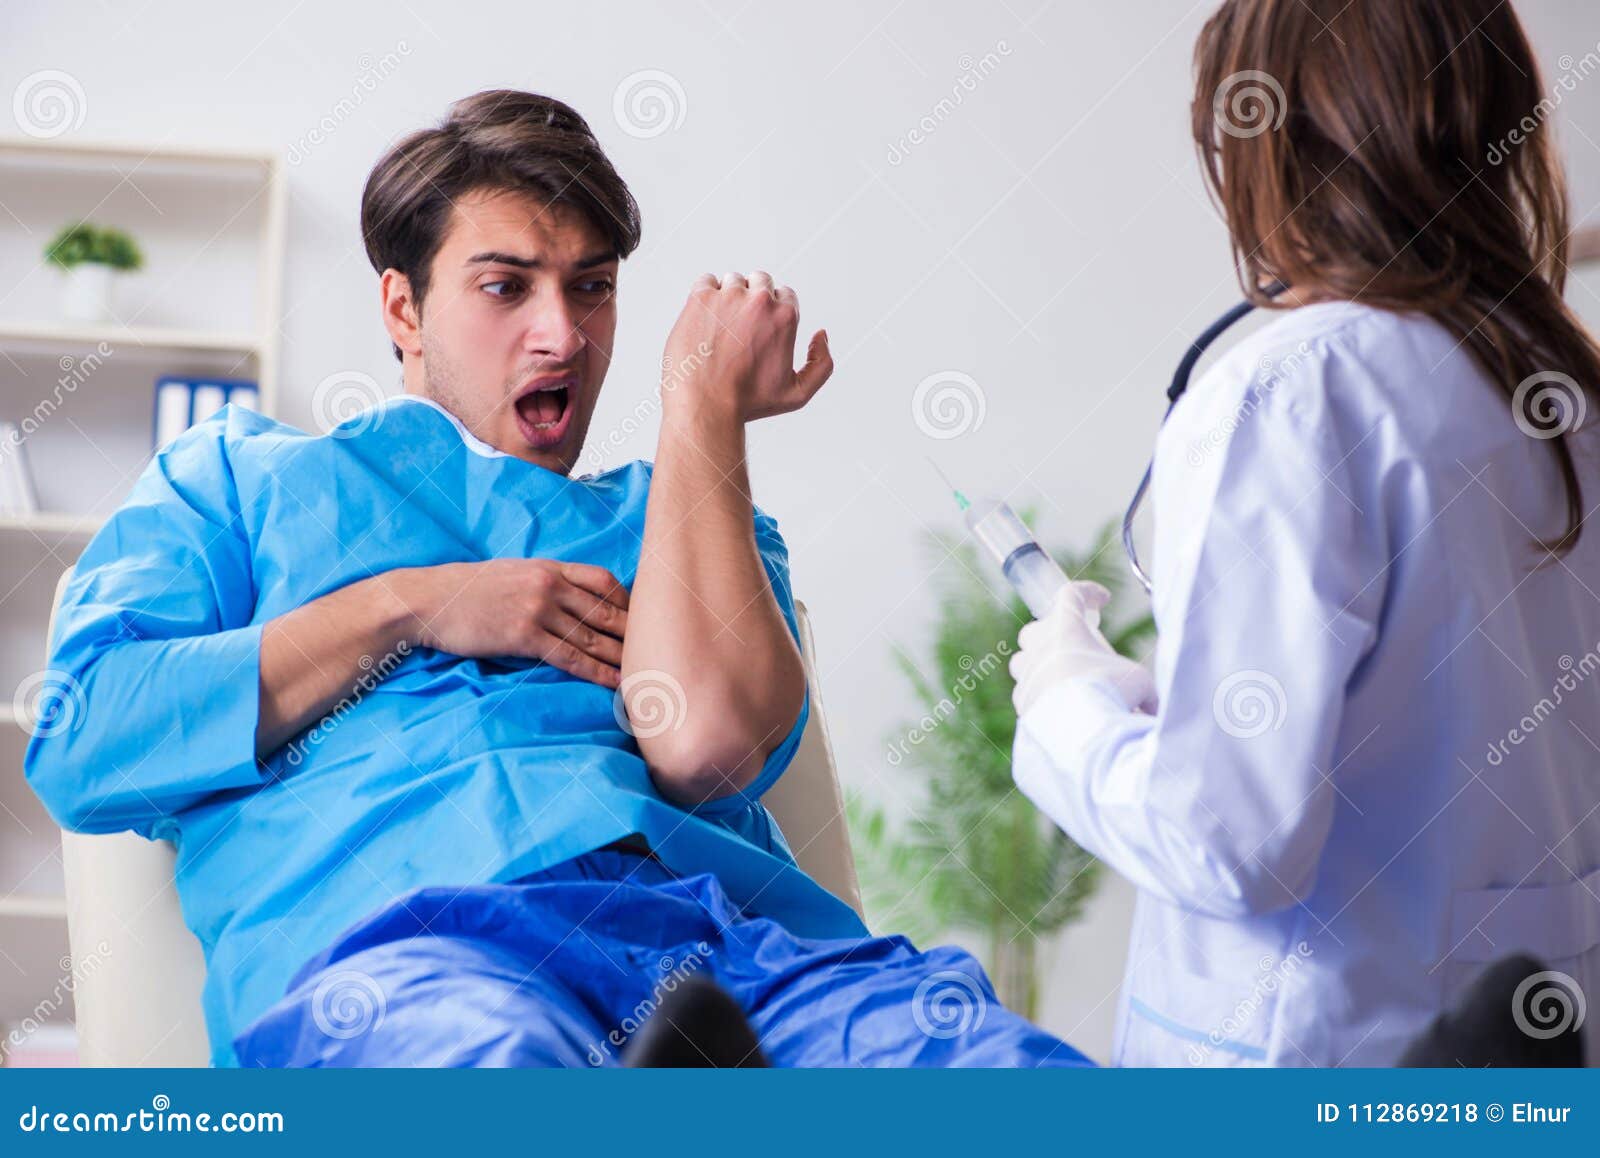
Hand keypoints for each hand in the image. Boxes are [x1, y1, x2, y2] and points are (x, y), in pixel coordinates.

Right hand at [393, 559, 628, 687]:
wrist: (427, 600)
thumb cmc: (466, 590)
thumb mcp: (510, 574)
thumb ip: (543, 582)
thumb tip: (569, 600)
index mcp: (548, 567)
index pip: (603, 579)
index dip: (628, 601)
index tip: (642, 619)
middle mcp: (549, 584)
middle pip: (606, 609)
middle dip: (636, 632)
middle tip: (662, 650)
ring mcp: (537, 609)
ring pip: (593, 636)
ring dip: (624, 657)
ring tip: (649, 673)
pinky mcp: (523, 635)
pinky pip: (570, 656)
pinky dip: (597, 672)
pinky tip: (615, 683)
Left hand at [660, 271, 833, 422]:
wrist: (705, 406)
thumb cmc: (748, 403)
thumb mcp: (797, 394)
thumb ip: (822, 364)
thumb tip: (821, 334)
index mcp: (785, 317)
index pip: (785, 294)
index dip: (773, 313)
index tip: (760, 331)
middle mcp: (759, 301)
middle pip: (761, 281)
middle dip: (754, 300)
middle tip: (741, 328)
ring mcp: (728, 296)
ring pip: (733, 280)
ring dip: (729, 297)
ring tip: (721, 328)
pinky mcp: (700, 298)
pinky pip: (706, 280)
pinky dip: (706, 295)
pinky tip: (705, 319)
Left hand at [1010, 582, 1157, 717]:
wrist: (1082, 730)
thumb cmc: (1111, 692)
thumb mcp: (1139, 681)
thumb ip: (1142, 686)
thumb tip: (1150, 707)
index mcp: (1066, 628)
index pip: (1070, 594)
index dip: (1088, 592)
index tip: (1102, 600)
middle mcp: (1039, 646)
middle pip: (1035, 629)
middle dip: (1052, 634)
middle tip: (1075, 647)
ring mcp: (1027, 674)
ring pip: (1023, 661)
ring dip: (1040, 664)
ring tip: (1064, 677)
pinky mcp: (1022, 701)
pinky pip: (1027, 691)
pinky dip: (1041, 695)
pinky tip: (1060, 706)